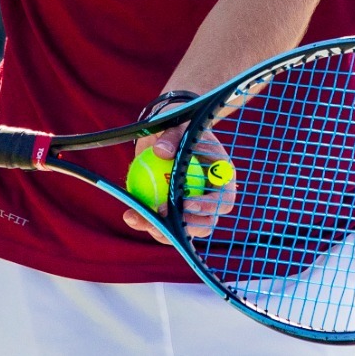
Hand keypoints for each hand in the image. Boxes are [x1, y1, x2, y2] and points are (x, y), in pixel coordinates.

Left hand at [121, 124, 236, 243]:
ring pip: (182, 230)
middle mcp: (210, 197)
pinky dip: (146, 222)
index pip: (224, 200)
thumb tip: (161, 151)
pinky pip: (162, 223)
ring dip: (162, 231)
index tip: (186, 203)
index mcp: (221, 178)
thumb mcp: (178, 124)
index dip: (209, 206)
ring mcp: (190, 207)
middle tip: (162, 219)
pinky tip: (130, 216)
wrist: (165, 130)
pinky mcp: (171, 210)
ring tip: (141, 220)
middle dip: (184, 227)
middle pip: (205, 224)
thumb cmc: (179, 124)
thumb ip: (172, 136)